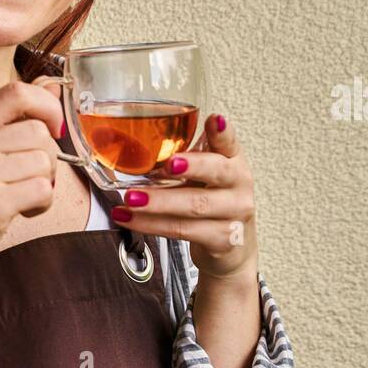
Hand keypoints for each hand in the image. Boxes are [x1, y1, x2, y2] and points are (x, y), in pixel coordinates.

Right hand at [0, 77, 63, 286]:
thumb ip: (9, 122)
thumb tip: (51, 85)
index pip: (15, 92)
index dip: (47, 105)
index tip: (53, 127)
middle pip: (38, 131)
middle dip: (48, 158)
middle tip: (32, 179)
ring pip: (44, 161)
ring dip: (45, 184)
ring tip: (23, 198)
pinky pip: (42, 190)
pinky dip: (42, 204)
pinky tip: (23, 212)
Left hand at [110, 113, 258, 280]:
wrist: (232, 247)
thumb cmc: (212, 202)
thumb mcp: (203, 174)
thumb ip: (183, 158)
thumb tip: (132, 145)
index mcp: (232, 160)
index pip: (229, 141)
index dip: (222, 132)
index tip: (214, 120)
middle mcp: (239, 183)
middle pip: (217, 172)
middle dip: (192, 167)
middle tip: (168, 165)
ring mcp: (234, 213)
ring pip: (196, 206)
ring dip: (159, 202)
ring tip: (130, 198)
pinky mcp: (222, 240)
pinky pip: (183, 230)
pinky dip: (151, 225)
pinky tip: (129, 218)